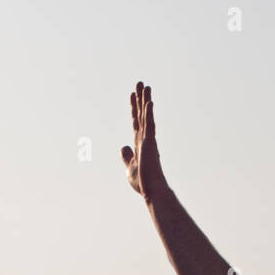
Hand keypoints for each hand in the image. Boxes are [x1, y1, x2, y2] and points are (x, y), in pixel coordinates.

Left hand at [121, 81, 166, 200]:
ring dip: (145, 100)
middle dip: (140, 98)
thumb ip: (127, 156)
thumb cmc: (143, 182)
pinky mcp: (150, 144)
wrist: (151, 191)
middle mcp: (145, 138)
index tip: (133, 94)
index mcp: (139, 143)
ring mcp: (148, 140)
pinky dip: (149, 114)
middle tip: (140, 83)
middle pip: (141, 113)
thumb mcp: (130, 167)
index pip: (136, 120)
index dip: (134, 107)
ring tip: (145, 85)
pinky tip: (149, 103)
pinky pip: (149, 126)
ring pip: (146, 116)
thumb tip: (123, 147)